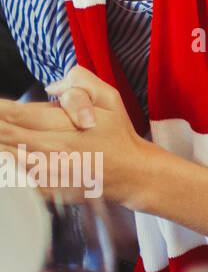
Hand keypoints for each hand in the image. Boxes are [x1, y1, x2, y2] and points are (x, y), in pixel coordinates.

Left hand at [0, 66, 149, 202]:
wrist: (131, 173)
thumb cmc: (118, 134)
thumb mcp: (110, 99)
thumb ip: (82, 82)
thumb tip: (51, 87)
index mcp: (69, 125)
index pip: (21, 114)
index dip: (0, 110)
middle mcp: (57, 149)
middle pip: (8, 135)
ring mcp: (50, 172)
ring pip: (8, 158)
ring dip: (0, 147)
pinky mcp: (47, 189)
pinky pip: (17, 178)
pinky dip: (6, 167)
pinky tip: (4, 158)